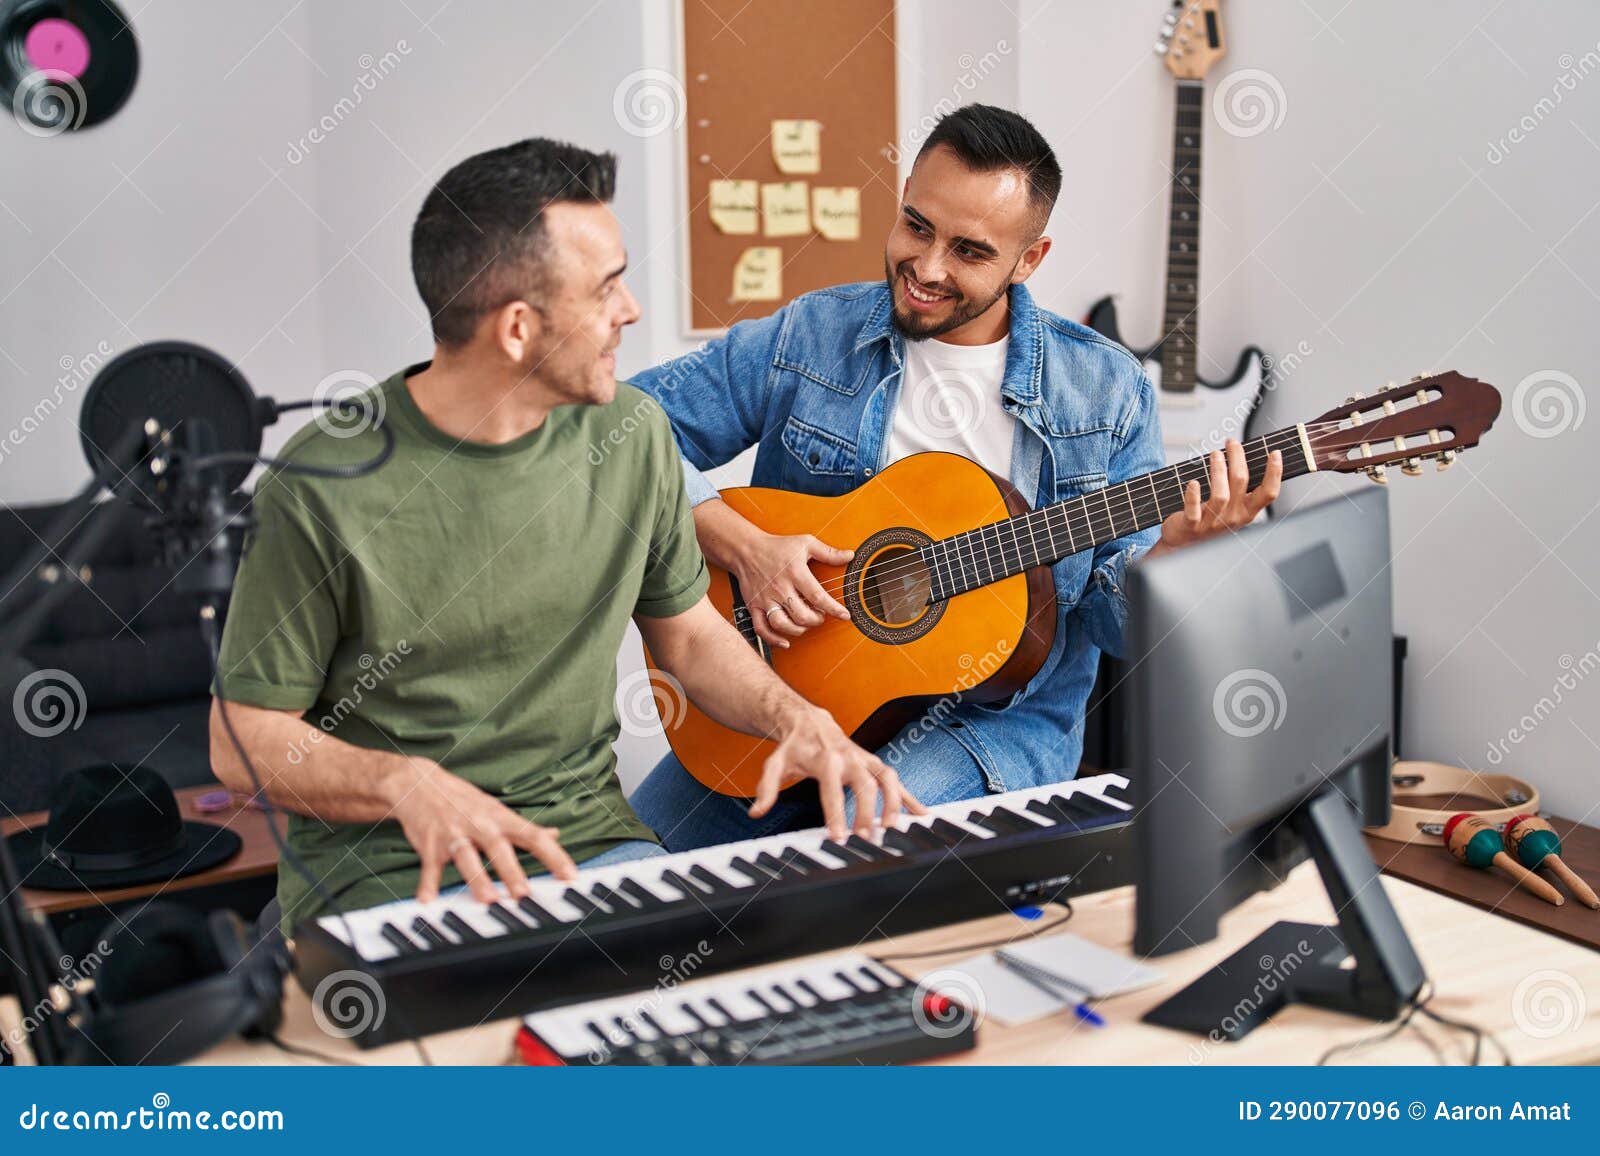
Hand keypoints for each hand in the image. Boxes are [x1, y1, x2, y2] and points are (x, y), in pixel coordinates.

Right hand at [387, 757, 577, 902]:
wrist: (418, 783)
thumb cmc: (463, 801)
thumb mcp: (497, 810)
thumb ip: (525, 828)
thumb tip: (555, 835)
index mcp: (501, 819)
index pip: (534, 837)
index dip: (554, 856)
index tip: (570, 876)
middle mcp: (480, 825)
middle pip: (499, 848)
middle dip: (512, 871)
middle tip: (524, 894)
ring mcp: (454, 834)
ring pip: (467, 857)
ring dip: (476, 878)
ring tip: (487, 899)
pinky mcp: (430, 844)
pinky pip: (430, 866)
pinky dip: (428, 883)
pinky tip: (428, 900)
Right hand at [731, 529, 853, 648]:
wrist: (746, 549)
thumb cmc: (777, 546)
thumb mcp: (805, 543)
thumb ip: (828, 552)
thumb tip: (850, 555)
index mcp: (795, 573)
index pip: (818, 597)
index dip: (833, 609)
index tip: (845, 615)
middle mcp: (780, 588)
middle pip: (802, 615)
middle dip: (817, 620)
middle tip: (821, 615)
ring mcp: (765, 599)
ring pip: (783, 624)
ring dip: (799, 630)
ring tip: (805, 624)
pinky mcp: (754, 606)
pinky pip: (761, 629)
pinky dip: (773, 640)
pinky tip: (785, 642)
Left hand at [750, 707, 925, 838]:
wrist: (809, 721)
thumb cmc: (793, 745)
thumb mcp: (775, 764)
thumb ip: (766, 788)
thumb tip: (757, 812)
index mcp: (825, 758)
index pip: (832, 788)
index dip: (835, 813)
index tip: (837, 836)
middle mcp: (850, 757)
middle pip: (865, 784)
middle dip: (868, 811)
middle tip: (867, 837)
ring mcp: (865, 759)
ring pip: (888, 778)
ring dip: (894, 803)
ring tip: (894, 828)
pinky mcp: (874, 763)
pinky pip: (896, 780)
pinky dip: (909, 797)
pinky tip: (920, 815)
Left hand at [1155, 439, 1282, 553]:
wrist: (1184, 543)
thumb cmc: (1209, 518)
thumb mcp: (1231, 506)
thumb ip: (1239, 486)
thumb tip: (1243, 455)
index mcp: (1246, 512)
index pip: (1268, 493)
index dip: (1274, 473)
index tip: (1275, 453)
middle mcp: (1233, 518)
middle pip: (1241, 483)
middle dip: (1238, 458)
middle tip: (1232, 442)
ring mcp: (1213, 523)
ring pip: (1220, 495)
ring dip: (1218, 470)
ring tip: (1215, 454)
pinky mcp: (1192, 525)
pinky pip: (1194, 510)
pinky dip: (1193, 495)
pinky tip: (1193, 482)